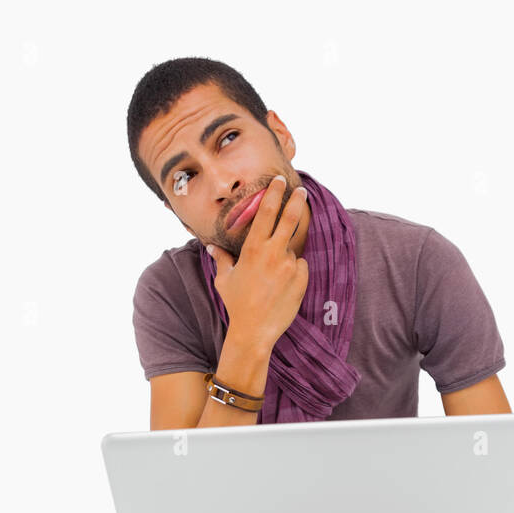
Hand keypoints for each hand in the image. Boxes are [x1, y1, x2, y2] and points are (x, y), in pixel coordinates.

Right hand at [207, 177, 308, 350]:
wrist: (255, 331)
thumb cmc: (237, 305)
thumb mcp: (225, 280)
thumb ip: (222, 259)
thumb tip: (211, 246)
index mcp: (253, 249)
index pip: (266, 212)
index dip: (273, 193)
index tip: (279, 181)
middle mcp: (274, 253)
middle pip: (290, 219)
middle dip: (297, 201)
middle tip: (302, 191)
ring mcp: (290, 266)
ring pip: (292, 250)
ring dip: (285, 256)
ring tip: (272, 278)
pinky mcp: (302, 279)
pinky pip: (300, 266)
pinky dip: (294, 271)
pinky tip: (282, 286)